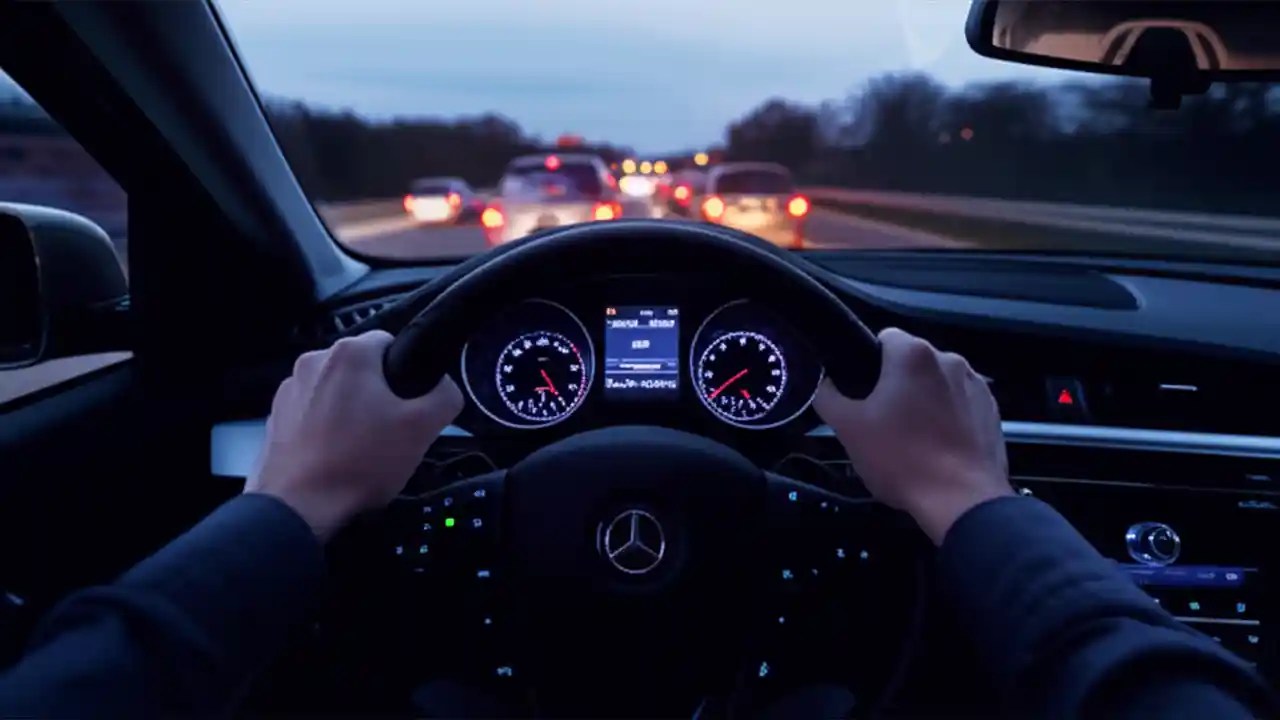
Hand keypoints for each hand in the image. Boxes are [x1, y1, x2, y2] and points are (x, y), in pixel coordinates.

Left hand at [246, 330, 462, 540]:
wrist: (299, 506)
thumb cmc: (363, 460)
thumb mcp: (422, 428)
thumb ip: (445, 395)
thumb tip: (442, 385)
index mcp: (349, 352)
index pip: (391, 343)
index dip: (406, 373)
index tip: (408, 407)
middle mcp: (312, 358)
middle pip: (362, 368)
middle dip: (377, 393)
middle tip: (389, 431)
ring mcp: (288, 388)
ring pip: (336, 390)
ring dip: (349, 408)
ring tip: (358, 448)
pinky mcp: (273, 416)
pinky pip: (311, 411)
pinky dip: (324, 426)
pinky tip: (331, 456)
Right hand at [813, 328, 1011, 544]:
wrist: (962, 500)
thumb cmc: (900, 459)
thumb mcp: (848, 429)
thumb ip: (828, 397)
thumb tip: (827, 384)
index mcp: (913, 354)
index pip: (883, 338)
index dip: (867, 364)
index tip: (862, 394)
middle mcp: (949, 358)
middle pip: (912, 362)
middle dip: (897, 384)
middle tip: (881, 421)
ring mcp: (976, 384)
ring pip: (937, 383)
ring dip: (924, 400)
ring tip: (913, 439)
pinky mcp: (992, 411)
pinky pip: (961, 404)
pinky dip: (949, 417)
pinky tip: (939, 448)